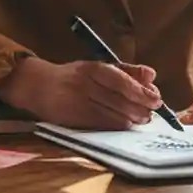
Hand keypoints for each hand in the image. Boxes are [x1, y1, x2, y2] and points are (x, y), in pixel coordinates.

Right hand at [0, 57, 162, 129]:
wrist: (37, 85)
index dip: (141, 91)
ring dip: (131, 118)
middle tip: (153, 112)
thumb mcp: (96, 67)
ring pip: (111, 113)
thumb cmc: (72, 77)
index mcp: (92, 69)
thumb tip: (151, 74)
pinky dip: (117, 124)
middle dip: (140, 107)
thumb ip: (125, 71)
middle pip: (119, 98)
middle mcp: (85, 84)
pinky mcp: (73, 117)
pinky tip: (126, 125)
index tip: (156, 98)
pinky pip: (100, 123)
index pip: (121, 80)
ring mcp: (78, 102)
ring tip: (143, 119)